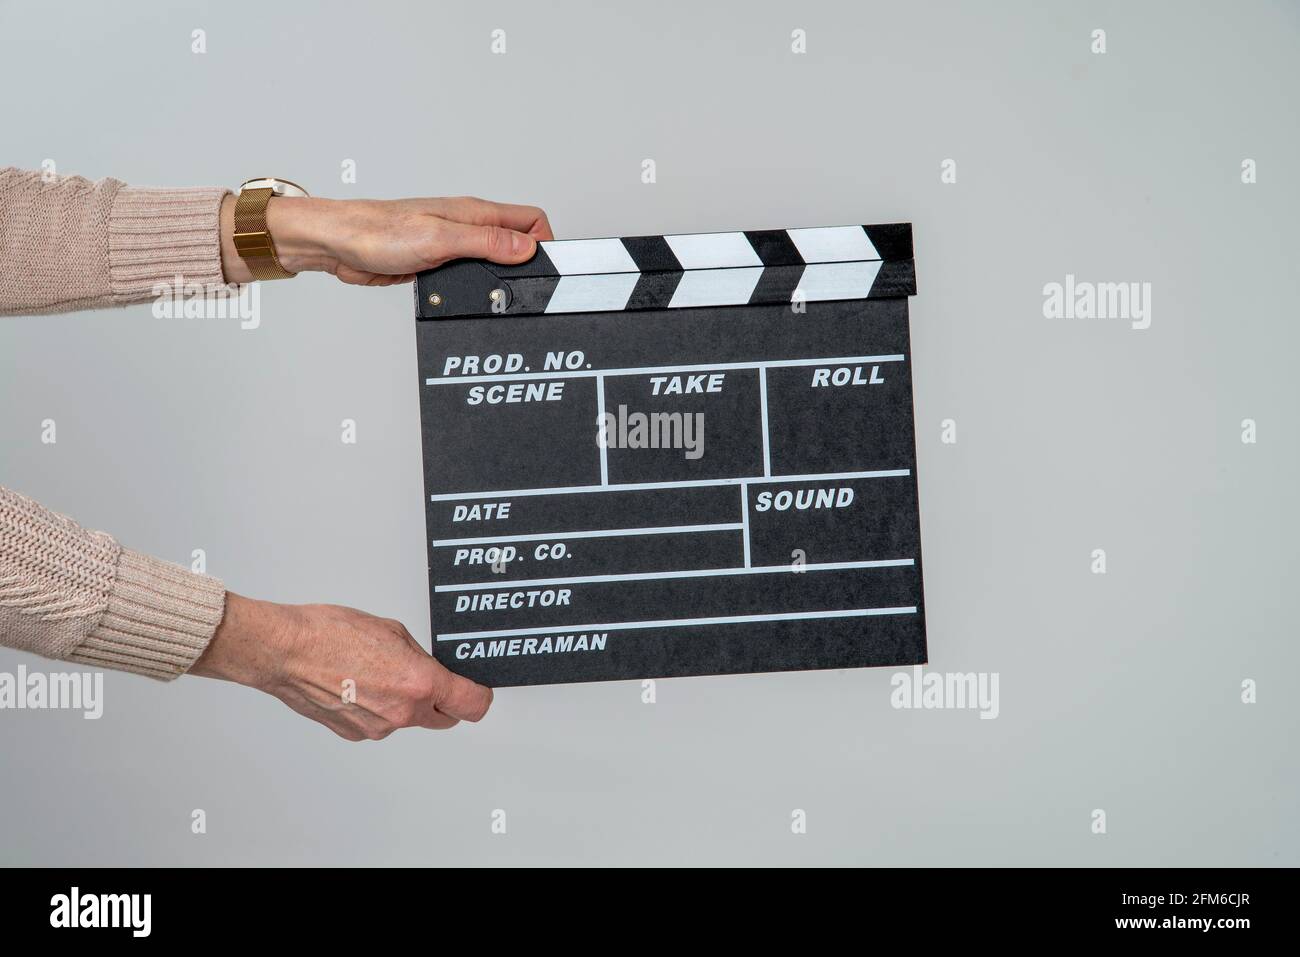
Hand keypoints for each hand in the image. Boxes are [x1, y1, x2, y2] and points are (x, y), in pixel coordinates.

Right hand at [191, 592, 492, 740]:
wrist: (285, 652)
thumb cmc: (330, 634)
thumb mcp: (393, 631)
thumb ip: (419, 656)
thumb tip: (429, 668)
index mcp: (419, 683)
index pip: (472, 705)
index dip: (479, 697)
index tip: (478, 690)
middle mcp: (402, 712)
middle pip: (444, 719)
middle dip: (445, 702)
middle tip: (431, 680)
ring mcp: (378, 728)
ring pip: (409, 720)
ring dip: (405, 703)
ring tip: (379, 672)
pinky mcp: (355, 734)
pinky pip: (380, 723)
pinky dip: (378, 708)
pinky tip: (359, 684)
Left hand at [219, 194, 553, 285]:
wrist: (336, 244)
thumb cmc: (376, 231)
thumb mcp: (439, 239)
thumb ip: (485, 243)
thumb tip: (526, 249)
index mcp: (474, 213)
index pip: (530, 220)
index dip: (544, 244)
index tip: (544, 271)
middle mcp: (467, 226)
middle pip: (517, 241)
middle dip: (527, 264)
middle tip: (527, 290)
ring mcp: (452, 244)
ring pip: (494, 259)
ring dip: (500, 277)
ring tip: (503, 297)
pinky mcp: (436, 263)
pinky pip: (468, 274)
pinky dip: (476, 286)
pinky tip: (470, 297)